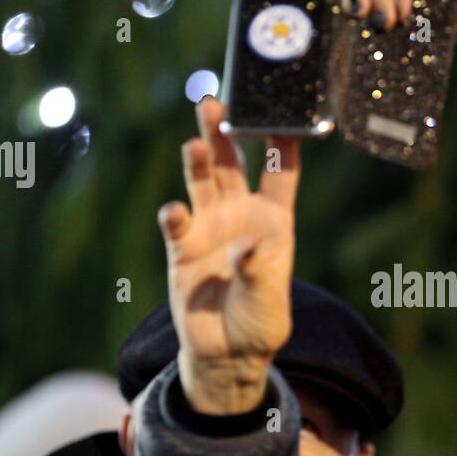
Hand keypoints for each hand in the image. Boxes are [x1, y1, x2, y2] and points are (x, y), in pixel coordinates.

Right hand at [158, 98, 300, 414]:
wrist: (228, 352)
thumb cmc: (260, 320)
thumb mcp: (269, 300)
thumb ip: (260, 271)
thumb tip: (247, 246)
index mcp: (273, 219)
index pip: (280, 172)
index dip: (282, 142)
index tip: (281, 112)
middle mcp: (239, 214)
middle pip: (232, 163)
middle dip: (224, 132)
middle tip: (214, 102)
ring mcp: (209, 227)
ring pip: (202, 182)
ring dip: (197, 160)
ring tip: (195, 143)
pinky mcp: (183, 248)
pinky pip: (177, 225)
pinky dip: (174, 216)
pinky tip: (174, 212)